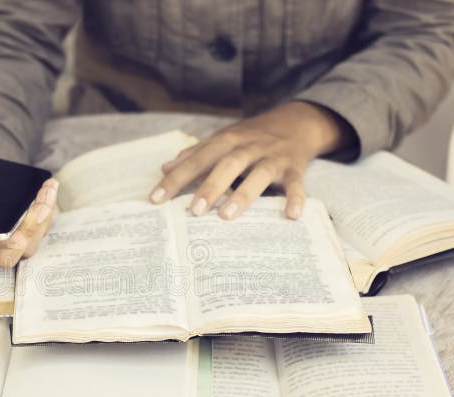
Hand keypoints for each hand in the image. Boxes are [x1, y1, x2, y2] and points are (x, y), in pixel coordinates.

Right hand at [0, 149, 57, 267]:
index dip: (9, 244)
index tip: (18, 233)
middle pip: (23, 248)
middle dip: (35, 227)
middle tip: (39, 204)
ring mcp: (15, 233)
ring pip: (37, 236)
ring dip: (45, 213)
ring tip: (45, 189)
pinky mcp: (30, 223)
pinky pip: (45, 221)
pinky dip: (49, 204)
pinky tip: (49, 185)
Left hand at [150, 101, 353, 219]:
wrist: (296, 122)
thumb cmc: (251, 137)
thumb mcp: (223, 140)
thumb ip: (195, 154)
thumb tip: (165, 168)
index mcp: (227, 140)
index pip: (197, 159)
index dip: (176, 178)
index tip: (156, 198)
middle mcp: (249, 147)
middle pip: (227, 164)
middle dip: (210, 186)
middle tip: (194, 211)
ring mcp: (273, 157)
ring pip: (259, 173)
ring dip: (244, 194)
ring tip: (227, 215)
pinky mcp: (295, 167)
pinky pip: (297, 183)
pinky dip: (296, 197)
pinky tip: (291, 215)